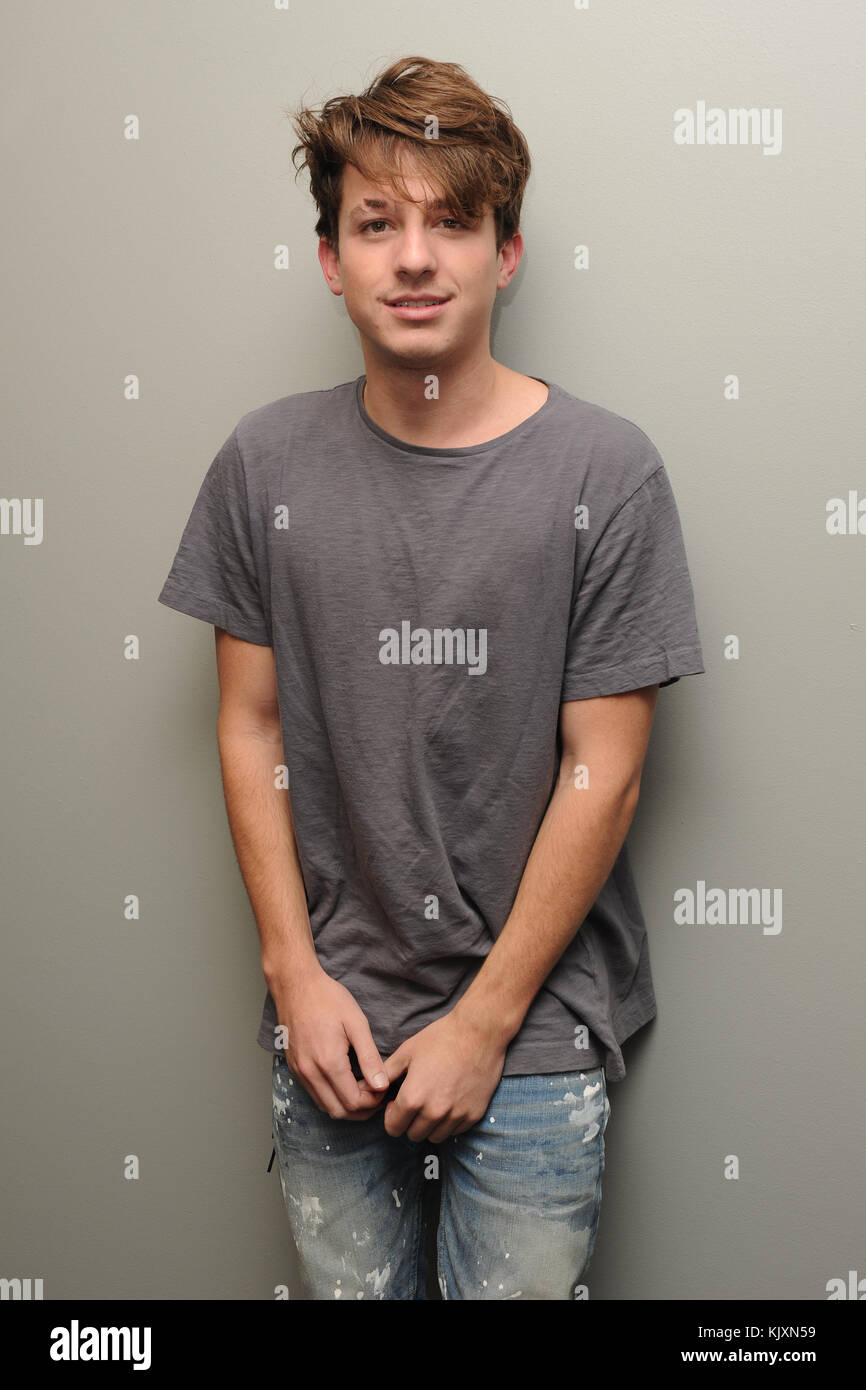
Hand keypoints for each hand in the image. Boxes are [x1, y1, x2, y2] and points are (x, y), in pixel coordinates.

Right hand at [272, 966, 389, 1119]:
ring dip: (346, 1106)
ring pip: (325, 1107)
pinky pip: (314, 1095)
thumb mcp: (356, 1024)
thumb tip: (381, 1086)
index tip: (383, 1089)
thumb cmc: (328, 999)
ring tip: (362, 1088)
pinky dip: (331, 1097)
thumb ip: (369, 1057)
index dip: (373, 1102)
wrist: (296, 985)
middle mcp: (311, 1073)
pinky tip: (344, 1082)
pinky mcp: (294, 1068)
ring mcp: (300, 1072)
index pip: (354, 1102)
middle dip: (362, 1109)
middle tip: (376, 1093)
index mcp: (328, 1062)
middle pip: (339, 1112)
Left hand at [380, 1010, 507, 1142]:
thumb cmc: (441, 1038)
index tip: (396, 1104)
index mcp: (413, 1098)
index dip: (391, 1117)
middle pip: (413, 1135)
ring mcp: (456, 1115)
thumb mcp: (407, 1052)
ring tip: (432, 1102)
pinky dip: (449, 1122)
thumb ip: (385, 1075)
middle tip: (415, 1101)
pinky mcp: (474, 1115)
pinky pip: (455, 1131)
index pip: (393, 1128)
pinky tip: (450, 1101)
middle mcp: (434, 1112)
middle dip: (410, 1122)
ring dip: (430, 1125)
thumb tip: (365, 1088)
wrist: (479, 1033)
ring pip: (435, 1136)